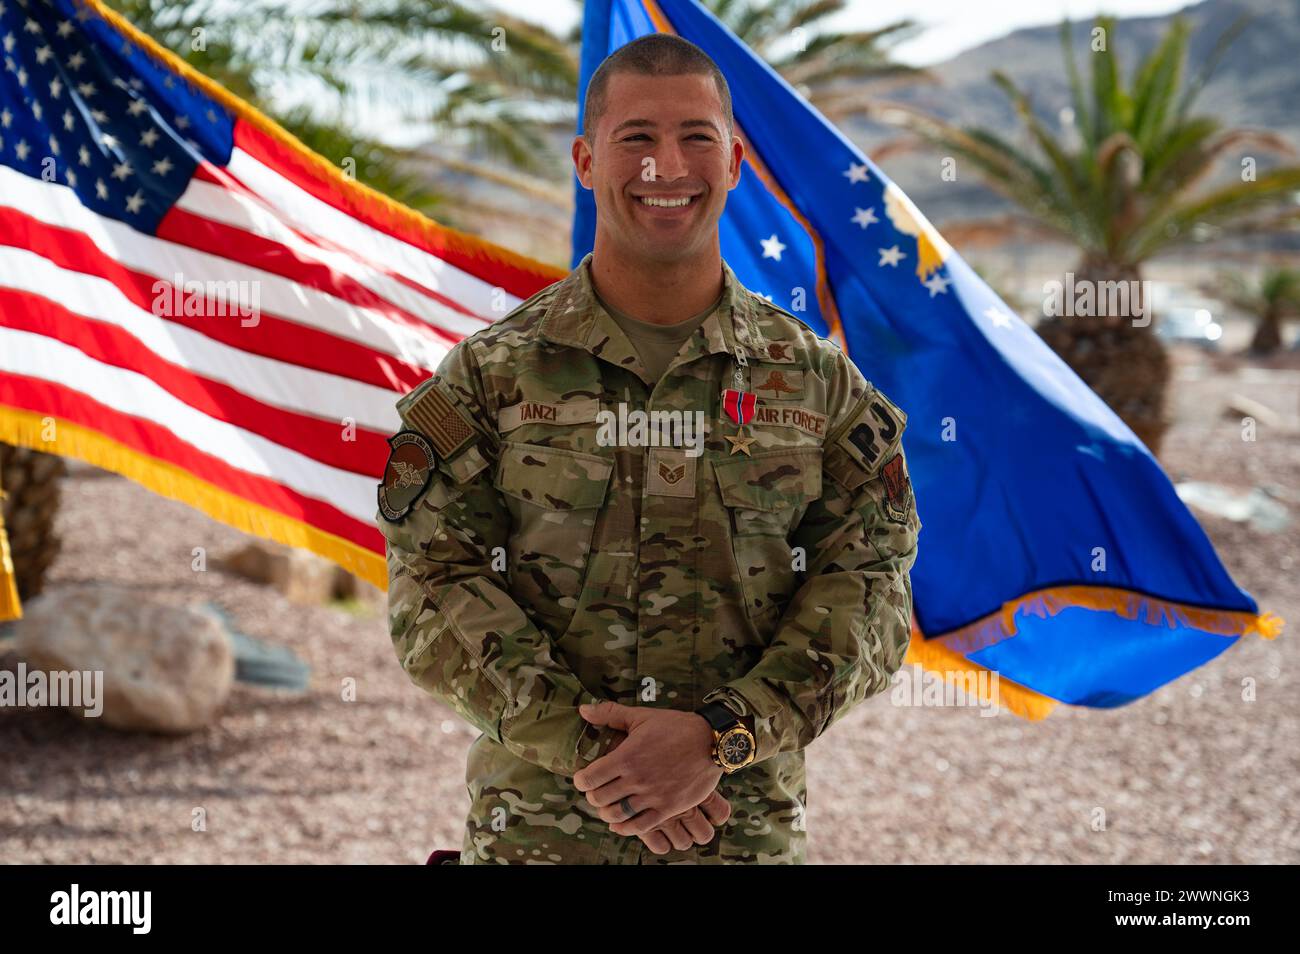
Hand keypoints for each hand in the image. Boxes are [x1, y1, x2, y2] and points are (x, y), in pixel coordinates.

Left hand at [583, 725, 730, 852]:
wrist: (710, 742)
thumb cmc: (675, 727)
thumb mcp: (642, 716)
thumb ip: (610, 713)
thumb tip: (583, 710)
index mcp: (626, 757)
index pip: (589, 779)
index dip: (581, 781)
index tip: (584, 779)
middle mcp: (637, 779)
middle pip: (599, 799)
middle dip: (593, 796)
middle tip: (596, 791)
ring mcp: (653, 796)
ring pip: (616, 815)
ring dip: (607, 813)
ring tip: (608, 807)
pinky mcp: (668, 808)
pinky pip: (640, 827)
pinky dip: (626, 828)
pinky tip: (622, 823)